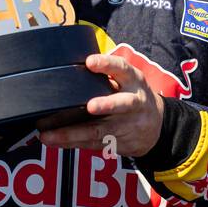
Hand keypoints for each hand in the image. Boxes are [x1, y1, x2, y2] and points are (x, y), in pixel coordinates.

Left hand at [38, 53, 164, 157]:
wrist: (158, 126)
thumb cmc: (134, 95)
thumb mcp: (129, 79)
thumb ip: (108, 73)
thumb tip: (74, 64)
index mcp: (134, 81)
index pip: (122, 68)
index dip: (107, 64)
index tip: (90, 62)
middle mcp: (134, 103)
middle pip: (122, 104)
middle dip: (107, 105)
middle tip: (90, 106)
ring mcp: (127, 126)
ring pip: (100, 131)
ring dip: (73, 134)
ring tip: (49, 134)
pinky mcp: (119, 143)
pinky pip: (93, 144)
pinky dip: (72, 143)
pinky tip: (54, 141)